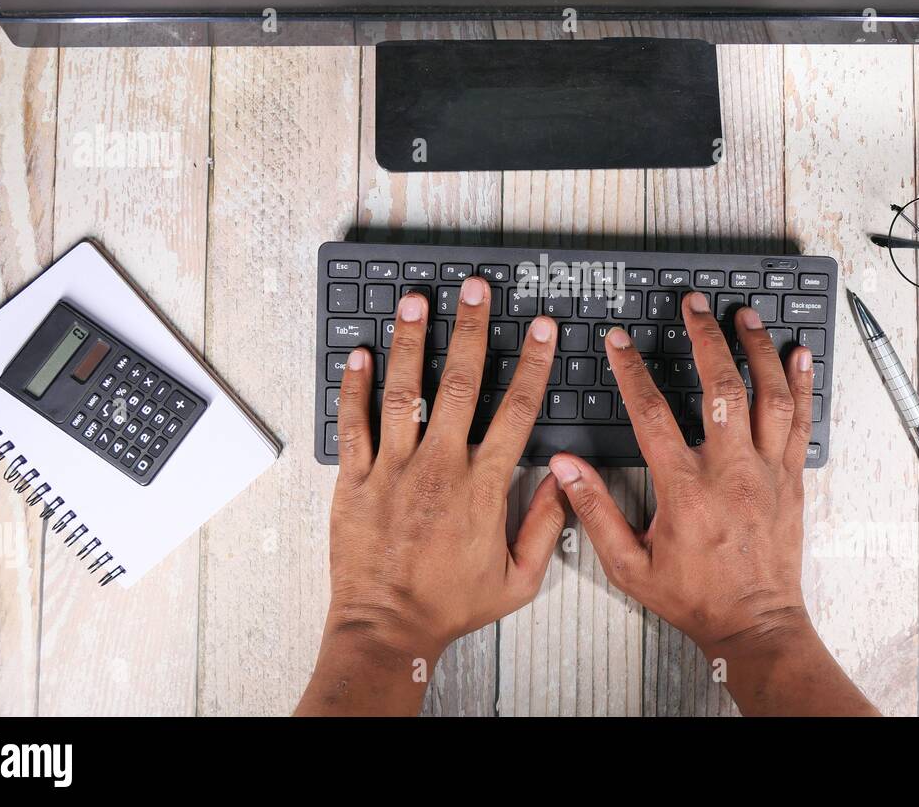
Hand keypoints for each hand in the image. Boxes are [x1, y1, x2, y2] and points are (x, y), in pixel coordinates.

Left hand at [296, 276, 565, 715]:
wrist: (387, 628)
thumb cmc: (450, 605)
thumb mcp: (519, 578)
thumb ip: (545, 526)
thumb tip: (565, 480)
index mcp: (483, 485)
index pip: (515, 410)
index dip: (532, 364)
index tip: (540, 329)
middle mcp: (439, 466)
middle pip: (461, 384)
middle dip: (471, 329)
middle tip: (473, 289)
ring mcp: (393, 469)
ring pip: (405, 392)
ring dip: (412, 342)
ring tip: (416, 301)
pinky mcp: (355, 480)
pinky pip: (354, 424)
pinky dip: (354, 387)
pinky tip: (360, 354)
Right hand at [550, 292, 877, 715]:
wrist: (754, 623)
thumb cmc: (694, 597)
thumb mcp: (628, 565)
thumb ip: (595, 512)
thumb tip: (564, 469)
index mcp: (685, 490)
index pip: (652, 414)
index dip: (632, 372)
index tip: (619, 342)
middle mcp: (731, 472)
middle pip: (721, 388)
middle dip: (706, 338)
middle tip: (694, 305)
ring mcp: (767, 472)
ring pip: (769, 396)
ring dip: (758, 350)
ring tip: (745, 315)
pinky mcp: (791, 478)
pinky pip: (801, 422)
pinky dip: (802, 384)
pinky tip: (799, 354)